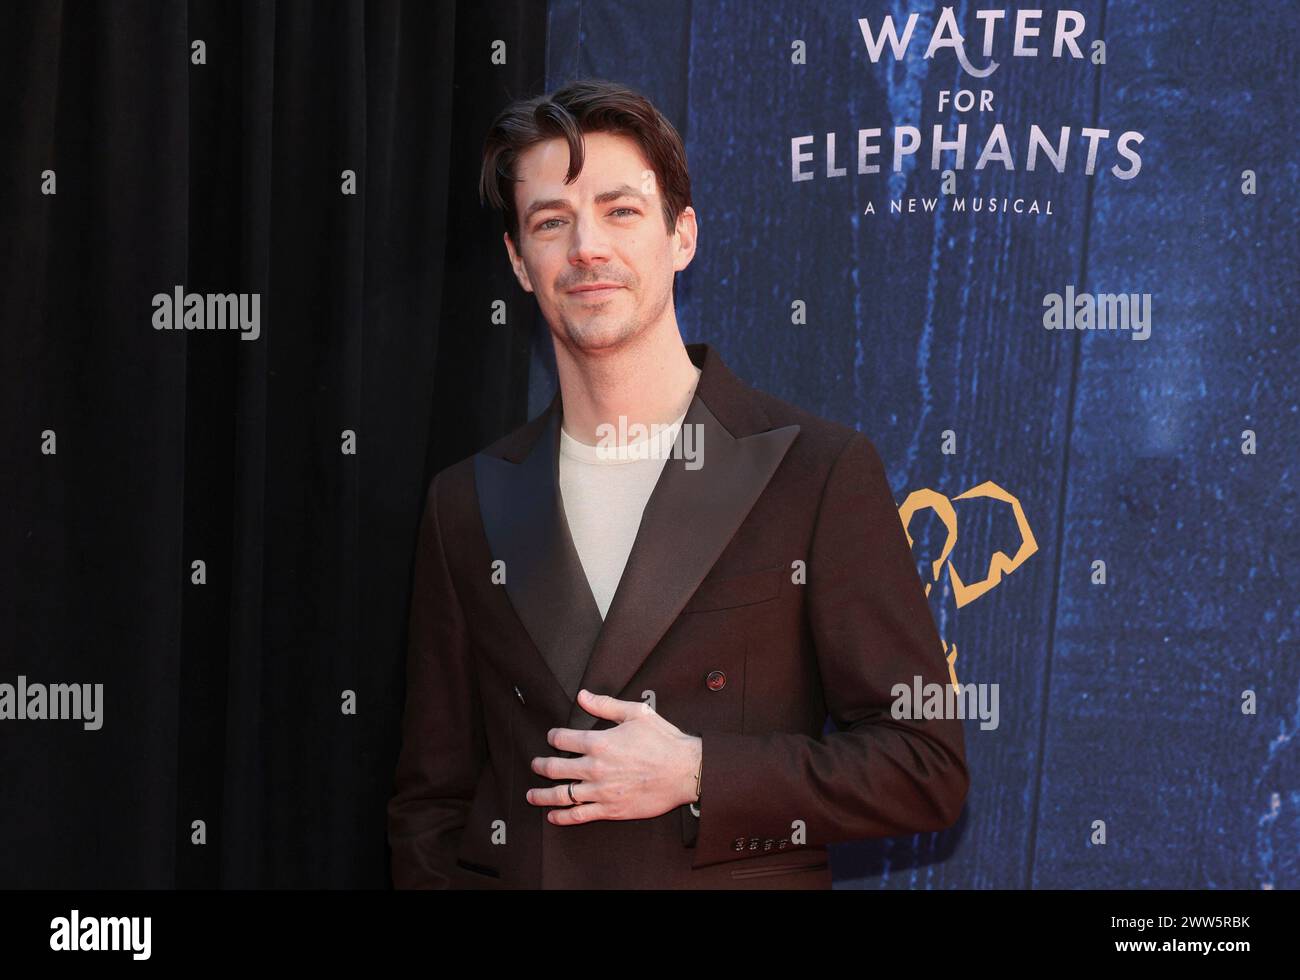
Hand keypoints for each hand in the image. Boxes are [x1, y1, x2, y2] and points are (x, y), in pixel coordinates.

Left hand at [527, 689, 701, 824]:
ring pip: (562, 795)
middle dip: (541, 765)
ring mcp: (601, 791)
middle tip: (535, 764)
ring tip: (532, 795)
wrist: (685, 771)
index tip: (551, 737)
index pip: (563, 739)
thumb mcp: (636, 713)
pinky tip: (553, 816)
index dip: (553, 736)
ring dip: (542, 795)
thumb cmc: (664, 740)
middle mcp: (595, 768)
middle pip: (555, 768)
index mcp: (600, 742)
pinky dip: (562, 816)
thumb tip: (582, 696)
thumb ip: (605, 705)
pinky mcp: (611, 810)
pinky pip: (579, 816)